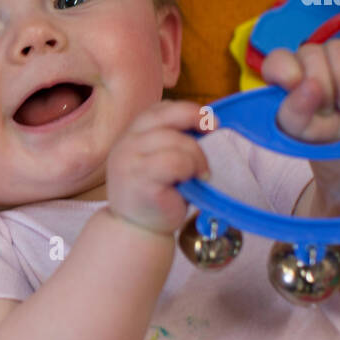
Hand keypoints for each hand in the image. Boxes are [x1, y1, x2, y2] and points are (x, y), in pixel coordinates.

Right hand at [106, 99, 214, 236]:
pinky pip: (175, 162)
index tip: (209, 124)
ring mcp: (129, 159)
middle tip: (212, 137)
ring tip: (200, 174)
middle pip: (169, 117)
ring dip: (197, 157)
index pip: (161, 109)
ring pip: (176, 141)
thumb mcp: (163, 158)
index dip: (188, 111)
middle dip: (197, 124)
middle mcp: (126, 142)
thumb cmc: (157, 194)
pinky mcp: (139, 178)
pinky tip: (193, 181)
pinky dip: (191, 169)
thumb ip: (173, 138)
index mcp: (131, 133)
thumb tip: (208, 120)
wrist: (138, 230)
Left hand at [260, 39, 339, 142]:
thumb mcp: (300, 130)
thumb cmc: (316, 133)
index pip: (276, 60)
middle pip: (311, 53)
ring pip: (339, 49)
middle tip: (327, 111)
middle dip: (322, 88)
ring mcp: (336, 54)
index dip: (286, 71)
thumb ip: (297, 111)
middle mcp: (306, 59)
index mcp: (282, 74)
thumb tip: (311, 85)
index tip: (295, 87)